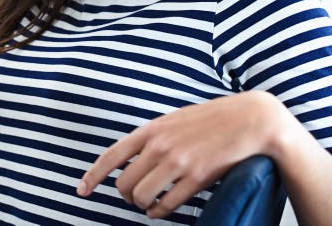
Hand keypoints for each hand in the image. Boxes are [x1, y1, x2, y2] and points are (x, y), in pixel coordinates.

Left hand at [77, 91, 285, 218]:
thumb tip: (133, 155)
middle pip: (124, 183)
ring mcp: (178, 162)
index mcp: (151, 129)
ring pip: (142, 197)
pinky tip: (161, 211)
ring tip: (150, 204)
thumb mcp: (174, 120)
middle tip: (135, 197)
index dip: (93, 175)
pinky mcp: (197, 178)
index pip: (112, 155)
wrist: (250, 120)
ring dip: (142, 206)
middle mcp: (160, 145)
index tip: (81, 190)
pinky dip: (159, 212)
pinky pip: (167, 205)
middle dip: (126, 195)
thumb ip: (153, 136)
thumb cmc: (211, 119)